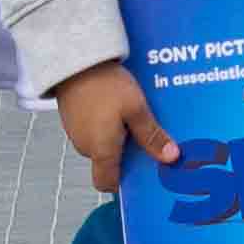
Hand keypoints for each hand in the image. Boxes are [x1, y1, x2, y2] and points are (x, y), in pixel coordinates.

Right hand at [51, 63, 170, 196]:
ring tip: (135, 118)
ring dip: (117, 136)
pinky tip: (118, 107)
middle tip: (146, 138)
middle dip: (127, 153)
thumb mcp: (136, 110)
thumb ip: (151, 136)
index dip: (123, 183)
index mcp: (101, 151)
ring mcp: (76, 132)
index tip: (142, 172)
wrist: (76, 61)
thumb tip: (170, 157)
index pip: (107, 183)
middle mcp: (86, 146)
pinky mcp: (73, 117)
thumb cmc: (105, 86)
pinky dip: (105, 123)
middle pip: (108, 162)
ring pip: (101, 143)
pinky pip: (93, 129)